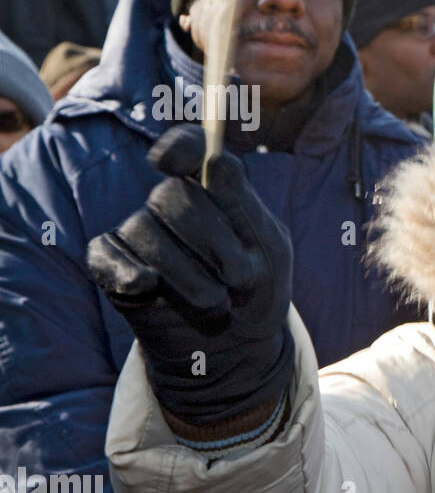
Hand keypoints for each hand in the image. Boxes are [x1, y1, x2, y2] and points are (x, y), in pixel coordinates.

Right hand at [86, 124, 293, 422]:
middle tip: (242, 279)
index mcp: (215, 189)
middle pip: (173, 195)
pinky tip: (147, 287)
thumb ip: (245, 205)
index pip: (190, 147)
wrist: (236, 347)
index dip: (178, 146)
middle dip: (213, 241)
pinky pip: (107, 255)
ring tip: (218, 304)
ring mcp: (140, 232)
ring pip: (145, 230)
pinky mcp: (115, 265)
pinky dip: (127, 271)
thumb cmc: (257, 291)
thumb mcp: (270, 249)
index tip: (168, 161)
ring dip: (189, 275)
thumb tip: (213, 163)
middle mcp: (173, 203)